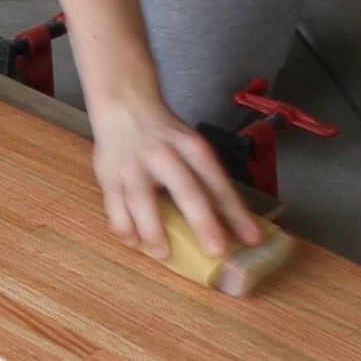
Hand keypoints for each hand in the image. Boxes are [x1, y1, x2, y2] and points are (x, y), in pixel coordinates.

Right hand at [88, 92, 262, 259]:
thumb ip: (207, 180)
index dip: (236, 212)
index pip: (217, 182)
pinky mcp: (109, 174)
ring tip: (164, 255)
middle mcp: (163, 154)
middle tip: (216, 249)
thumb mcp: (191, 146)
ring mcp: (133, 164)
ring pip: (141, 200)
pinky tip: (134, 242)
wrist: (124, 105)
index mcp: (191, 146)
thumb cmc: (164, 134)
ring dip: (153, 230)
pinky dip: (123, 226)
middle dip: (202, 221)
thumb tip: (232, 222)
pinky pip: (114, 205)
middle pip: (184, 189)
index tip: (251, 238)